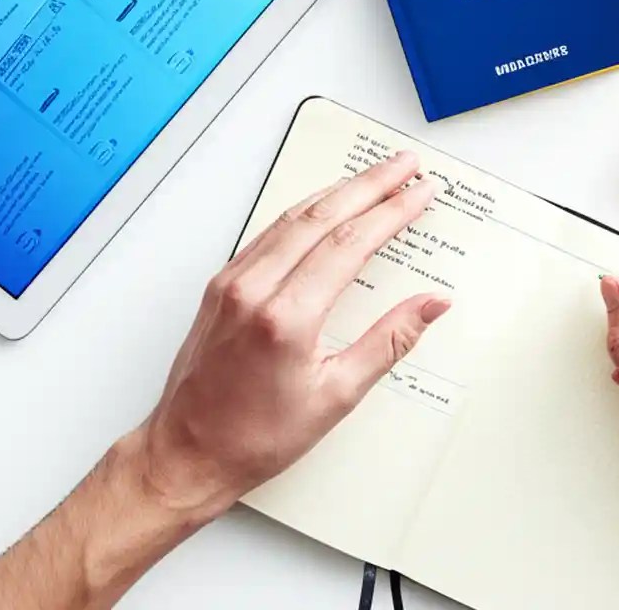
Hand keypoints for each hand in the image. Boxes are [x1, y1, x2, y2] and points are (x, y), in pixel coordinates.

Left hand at [134, 151, 451, 519]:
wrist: (187, 453)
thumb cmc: (255, 436)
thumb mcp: (338, 396)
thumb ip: (389, 341)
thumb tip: (431, 304)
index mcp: (286, 317)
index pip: (351, 243)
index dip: (393, 212)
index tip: (421, 192)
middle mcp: (254, 290)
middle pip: (323, 216)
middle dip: (371, 184)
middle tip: (406, 165)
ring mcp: (232, 283)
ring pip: (293, 217)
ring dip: (338, 190)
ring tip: (375, 175)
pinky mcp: (221, 287)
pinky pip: (268, 233)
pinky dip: (304, 211)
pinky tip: (324, 204)